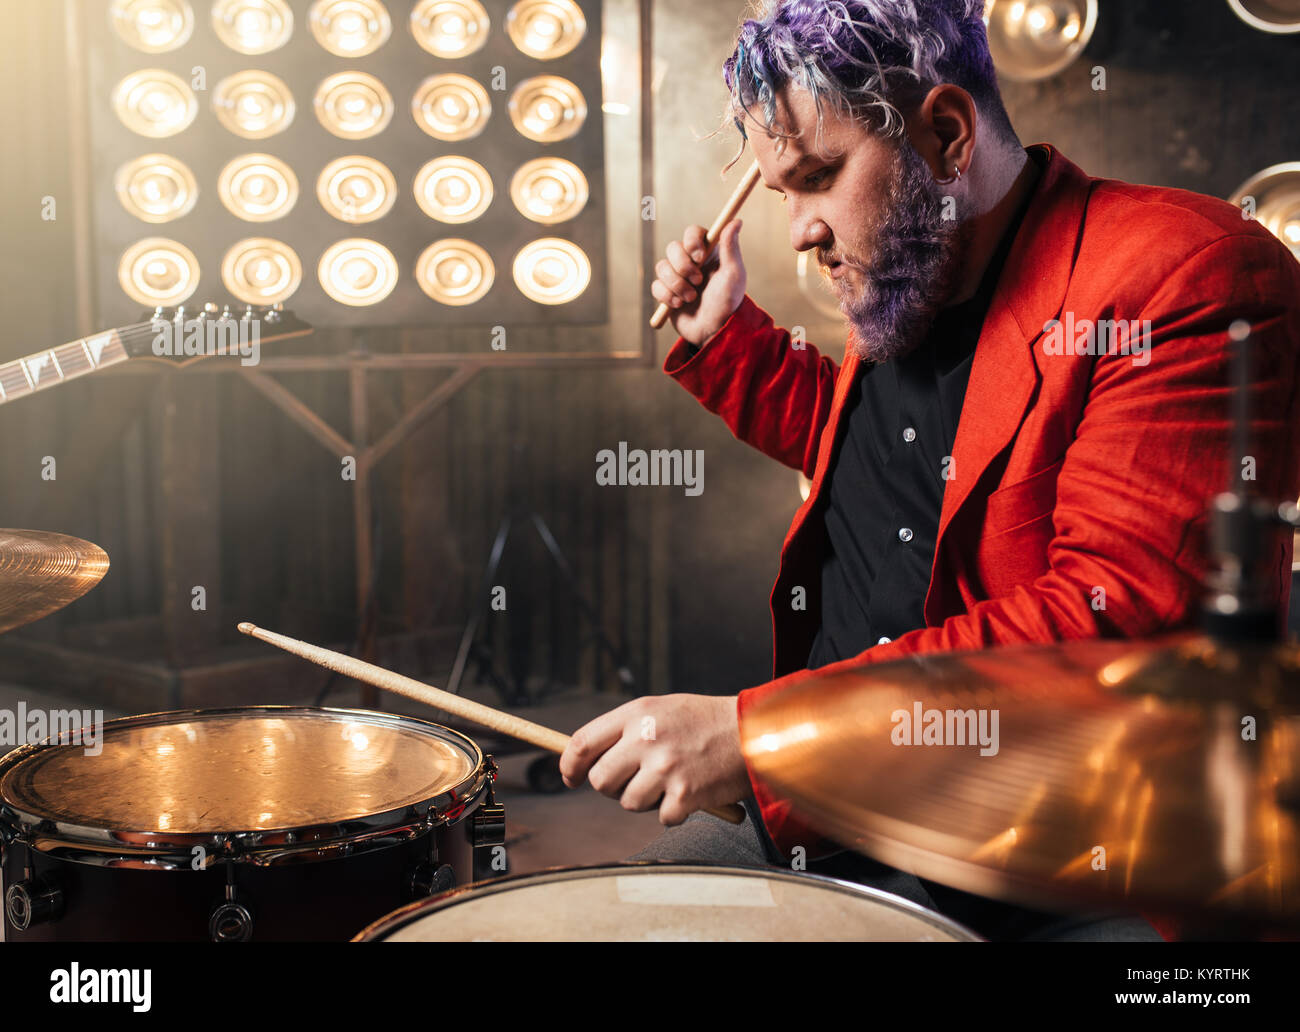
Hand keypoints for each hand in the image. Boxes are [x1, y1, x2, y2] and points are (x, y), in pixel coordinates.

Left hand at [559, 693, 750, 825]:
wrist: (753, 732)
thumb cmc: (705, 721)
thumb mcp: (661, 709)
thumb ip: (625, 729)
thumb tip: (586, 759)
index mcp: (637, 713)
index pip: (582, 743)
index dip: (569, 765)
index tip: (570, 778)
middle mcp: (647, 739)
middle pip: (600, 781)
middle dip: (612, 787)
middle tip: (633, 780)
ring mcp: (665, 768)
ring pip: (628, 803)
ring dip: (646, 800)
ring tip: (670, 781)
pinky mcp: (685, 795)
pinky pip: (661, 818)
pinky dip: (674, 812)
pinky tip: (691, 791)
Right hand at [652, 221, 746, 344]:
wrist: (715, 332)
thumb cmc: (729, 303)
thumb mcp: (734, 275)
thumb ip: (731, 247)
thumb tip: (736, 221)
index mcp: (708, 253)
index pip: (692, 233)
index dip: (691, 241)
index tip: (699, 256)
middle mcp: (691, 262)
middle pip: (673, 247)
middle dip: (683, 266)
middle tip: (698, 282)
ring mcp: (677, 277)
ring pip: (662, 267)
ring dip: (677, 284)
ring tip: (691, 298)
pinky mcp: (666, 294)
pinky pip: (656, 286)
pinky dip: (667, 296)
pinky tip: (680, 305)